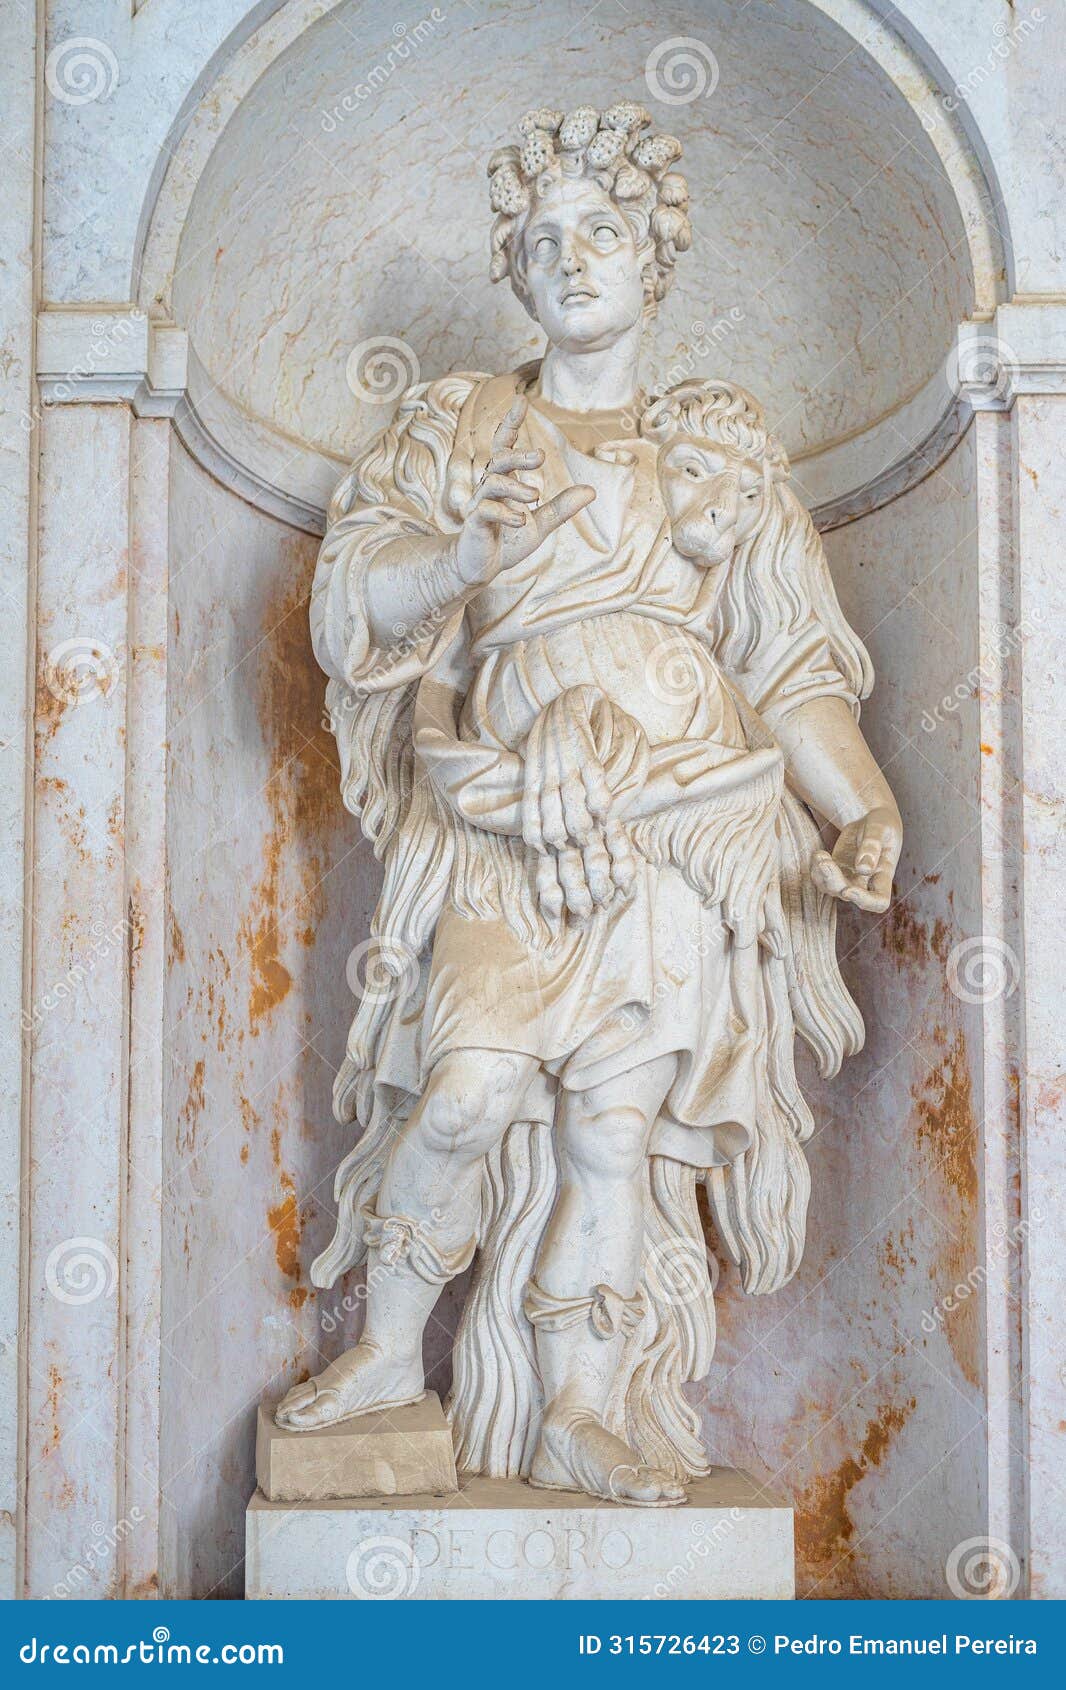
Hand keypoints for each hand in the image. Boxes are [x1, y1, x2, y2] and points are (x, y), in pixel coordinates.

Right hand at [455, 397, 594, 587]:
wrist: (481, 567)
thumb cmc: (506, 542)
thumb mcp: (541, 524)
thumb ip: (561, 507)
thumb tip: (591, 491)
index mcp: (503, 482)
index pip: (502, 446)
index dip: (510, 423)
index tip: (520, 401)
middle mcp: (488, 488)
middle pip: (499, 460)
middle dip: (518, 456)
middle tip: (540, 456)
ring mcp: (479, 504)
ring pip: (492, 482)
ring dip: (514, 487)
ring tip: (535, 496)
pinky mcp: (474, 523)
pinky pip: (486, 510)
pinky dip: (505, 513)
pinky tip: (520, 520)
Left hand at [521, 689, 648, 921]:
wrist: (560, 709)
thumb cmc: (549, 758)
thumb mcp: (541, 794)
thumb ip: (550, 828)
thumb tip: (559, 866)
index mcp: (533, 809)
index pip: (540, 857)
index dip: (553, 890)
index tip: (567, 921)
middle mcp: (546, 798)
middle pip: (561, 851)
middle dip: (577, 887)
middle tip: (592, 913)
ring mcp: (566, 781)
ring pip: (578, 826)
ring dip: (595, 858)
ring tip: (610, 886)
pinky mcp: (585, 762)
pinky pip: (596, 792)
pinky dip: (603, 809)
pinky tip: (611, 824)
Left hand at [810, 804, 901, 912]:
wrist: (869, 819)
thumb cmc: (880, 824)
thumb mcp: (880, 829)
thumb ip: (872, 847)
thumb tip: (864, 869)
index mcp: (883, 875)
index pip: (879, 901)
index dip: (864, 901)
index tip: (848, 889)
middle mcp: (866, 882)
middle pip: (848, 896)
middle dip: (834, 882)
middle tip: (825, 862)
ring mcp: (848, 878)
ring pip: (831, 889)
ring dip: (822, 875)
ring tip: (821, 855)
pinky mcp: (834, 871)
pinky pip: (821, 879)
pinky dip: (816, 869)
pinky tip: (819, 854)